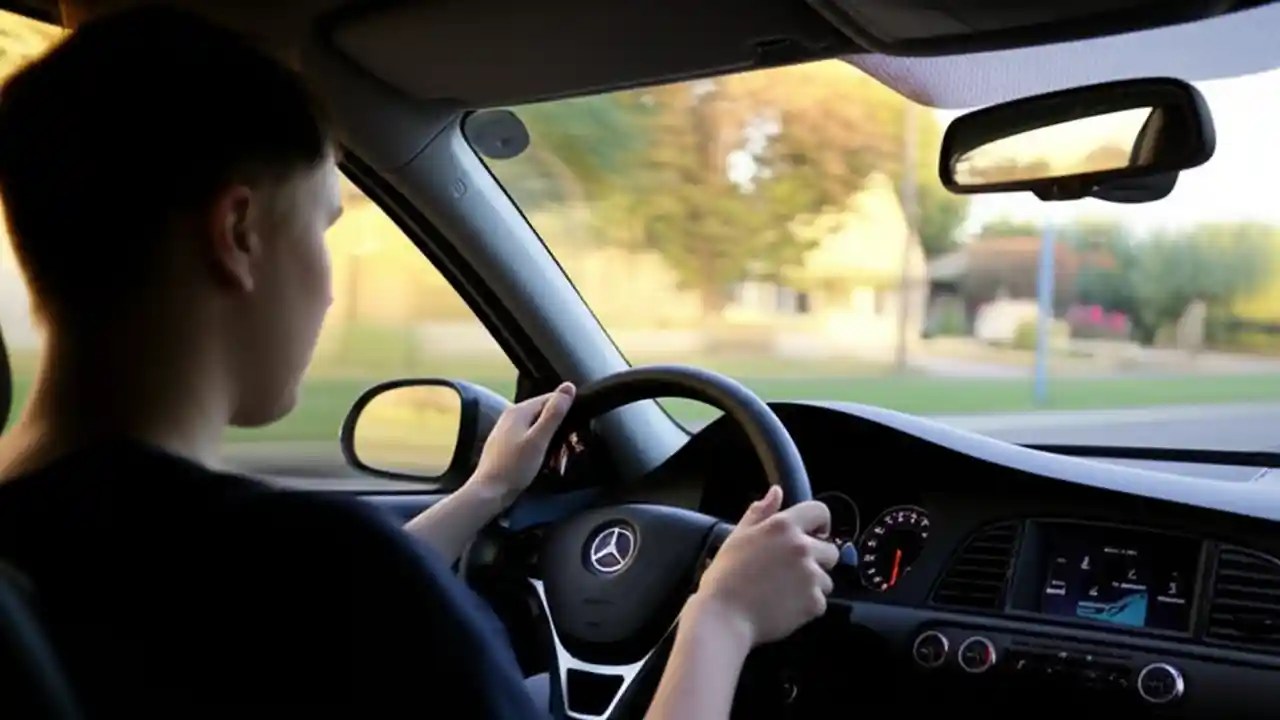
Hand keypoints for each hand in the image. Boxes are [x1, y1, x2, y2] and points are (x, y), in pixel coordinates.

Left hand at [467, 382, 575, 508]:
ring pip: (535, 425)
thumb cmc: (515, 467)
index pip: (549, 398)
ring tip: (558, 452)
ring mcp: (505, 429)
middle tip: (570, 442)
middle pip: (542, 411)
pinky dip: (538, 443)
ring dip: (549, 436)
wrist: (489, 492)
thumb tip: (569, 386)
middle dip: (557, 424)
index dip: (566, 409)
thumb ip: (554, 414)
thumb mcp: (539, 439)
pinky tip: (541, 456)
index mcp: (518, 410)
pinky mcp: (504, 443)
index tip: (577, 426)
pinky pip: (528, 436)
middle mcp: (510, 415)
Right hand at [689, 485, 837, 647]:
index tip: (814, 535)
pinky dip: (807, 607)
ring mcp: (811, 576)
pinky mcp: (814, 603)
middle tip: (791, 571)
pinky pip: (820, 602)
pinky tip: (785, 607)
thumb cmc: (725, 575)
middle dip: (817, 560)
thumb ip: (760, 512)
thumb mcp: (738, 536)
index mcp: (783, 526)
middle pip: (830, 550)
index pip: (820, 511)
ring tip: (784, 592)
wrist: (724, 615)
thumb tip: (776, 491)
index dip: (820, 523)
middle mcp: (802, 547)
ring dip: (812, 585)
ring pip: (826, 579)